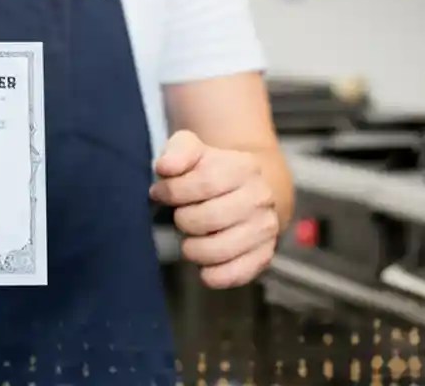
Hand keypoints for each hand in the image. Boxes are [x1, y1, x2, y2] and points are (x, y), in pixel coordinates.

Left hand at [149, 130, 278, 288]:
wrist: (245, 191)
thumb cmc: (209, 171)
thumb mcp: (191, 148)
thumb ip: (177, 151)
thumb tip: (166, 167)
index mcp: (244, 167)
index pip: (203, 182)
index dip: (173, 190)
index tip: (159, 193)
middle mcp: (260, 198)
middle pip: (208, 218)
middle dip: (182, 219)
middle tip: (180, 216)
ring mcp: (265, 228)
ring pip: (218, 250)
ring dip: (193, 248)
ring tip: (190, 239)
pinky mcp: (264, 256)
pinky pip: (235, 274)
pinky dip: (213, 274)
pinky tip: (203, 265)